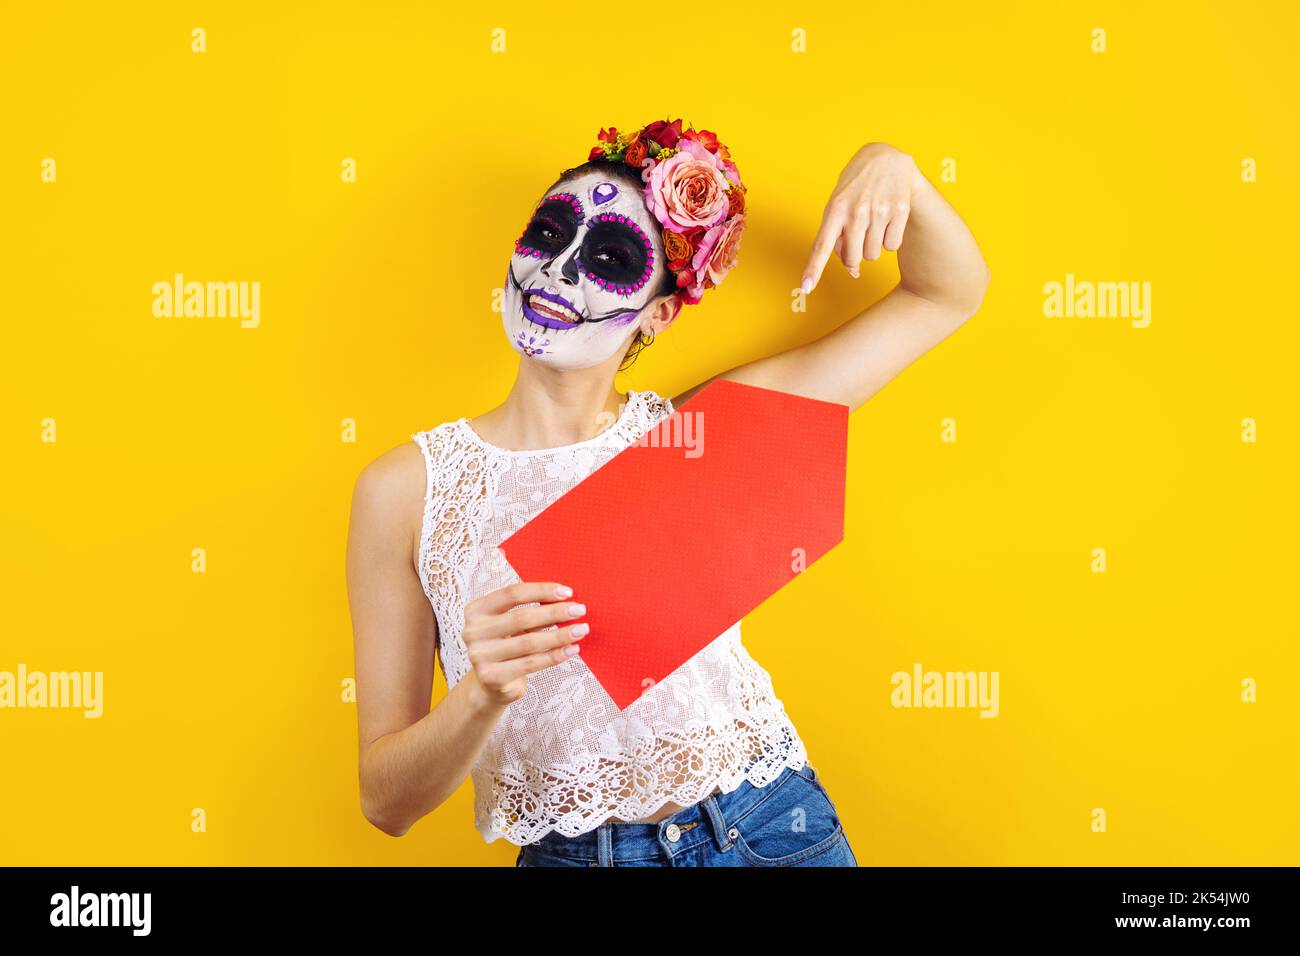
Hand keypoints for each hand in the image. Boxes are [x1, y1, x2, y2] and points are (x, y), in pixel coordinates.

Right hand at [461, 581, 588, 708]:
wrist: (490, 684)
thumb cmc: (507, 645)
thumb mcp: (513, 624)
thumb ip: (532, 610)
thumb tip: (566, 601)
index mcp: (476, 610)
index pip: (512, 594)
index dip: (541, 590)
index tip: (567, 592)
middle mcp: (472, 632)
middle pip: (521, 617)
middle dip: (555, 612)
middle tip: (579, 610)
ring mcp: (480, 656)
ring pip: (529, 643)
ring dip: (560, 635)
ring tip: (581, 630)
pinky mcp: (492, 677)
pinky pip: (531, 663)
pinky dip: (555, 655)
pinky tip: (572, 649)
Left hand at [801, 143, 921, 292]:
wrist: (886, 158)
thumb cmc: (856, 189)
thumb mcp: (838, 206)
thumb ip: (837, 239)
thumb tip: (853, 272)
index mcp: (835, 209)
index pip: (821, 245)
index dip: (814, 268)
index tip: (806, 288)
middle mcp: (856, 210)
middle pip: (853, 258)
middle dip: (854, 255)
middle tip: (858, 234)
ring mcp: (879, 210)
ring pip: (873, 255)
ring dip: (872, 245)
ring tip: (873, 221)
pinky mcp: (900, 210)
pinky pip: (892, 246)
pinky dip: (890, 239)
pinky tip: (888, 219)